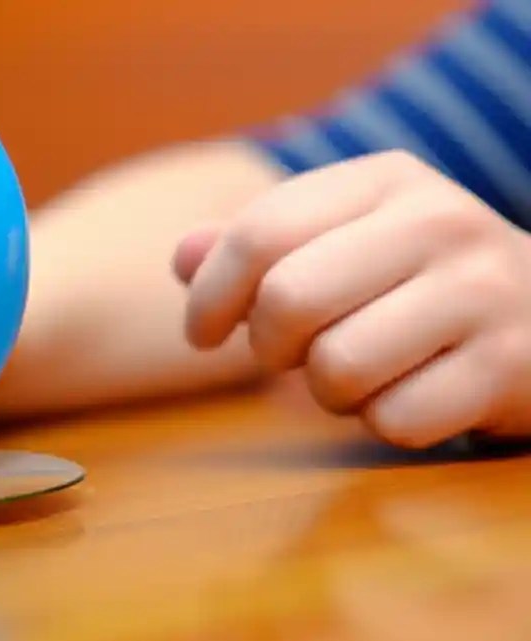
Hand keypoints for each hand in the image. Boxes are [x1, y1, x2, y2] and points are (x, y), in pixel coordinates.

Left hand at [174, 150, 530, 447]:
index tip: (201, 335)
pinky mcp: (508, 366)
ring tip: (360, 373)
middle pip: (289, 300)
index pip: (259, 234)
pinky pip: (393, 420)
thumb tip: (180, 257)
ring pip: (337, 368)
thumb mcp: (343, 241)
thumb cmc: (416, 283)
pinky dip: (386, 423)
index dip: (210, 296)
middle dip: (268, 347)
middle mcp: (440, 221)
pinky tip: (413, 395)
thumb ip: (258, 246)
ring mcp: (483, 292)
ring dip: (328, 392)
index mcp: (386, 180)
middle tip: (286, 358)